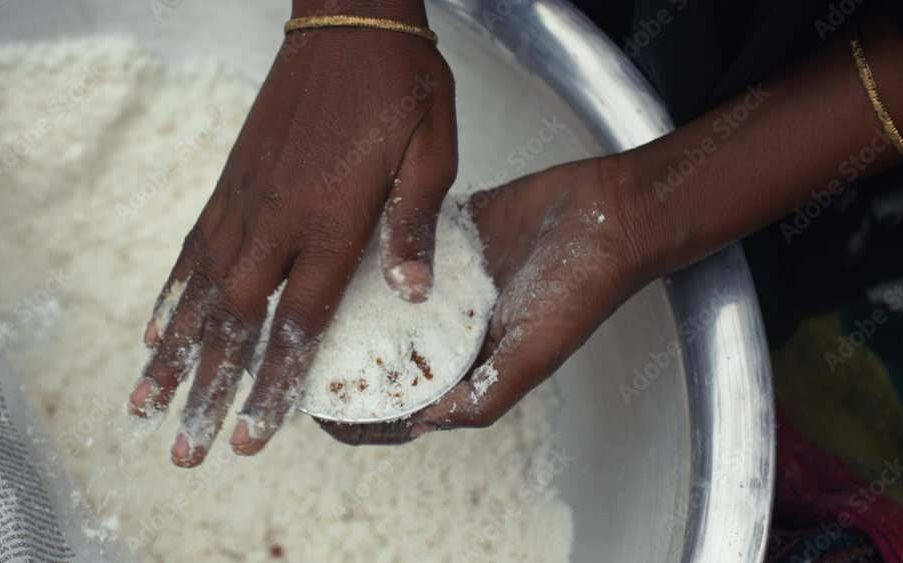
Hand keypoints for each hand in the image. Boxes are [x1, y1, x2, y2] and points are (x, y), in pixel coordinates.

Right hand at [128, 18, 456, 465]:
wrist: (350, 17)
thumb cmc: (399, 83)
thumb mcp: (432, 152)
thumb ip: (415, 226)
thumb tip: (413, 294)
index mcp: (333, 220)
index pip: (299, 321)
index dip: (275, 384)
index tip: (254, 435)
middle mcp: (278, 218)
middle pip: (236, 323)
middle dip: (210, 392)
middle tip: (188, 448)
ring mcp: (247, 198)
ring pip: (201, 293)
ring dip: (175, 356)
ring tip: (146, 406)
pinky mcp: (232, 180)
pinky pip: (193, 247)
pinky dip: (171, 294)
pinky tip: (155, 329)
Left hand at [319, 157, 656, 443]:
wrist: (608, 214)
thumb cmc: (584, 287)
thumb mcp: (533, 354)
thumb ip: (482, 394)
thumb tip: (420, 424)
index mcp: (473, 370)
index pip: (403, 410)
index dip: (358, 420)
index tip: (314, 412)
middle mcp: (454, 335)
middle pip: (383, 363)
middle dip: (341, 368)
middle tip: (294, 358)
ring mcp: (447, 291)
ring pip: (383, 310)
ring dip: (348, 314)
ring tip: (304, 308)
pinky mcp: (446, 246)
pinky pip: (397, 258)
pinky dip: (368, 262)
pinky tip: (334, 254)